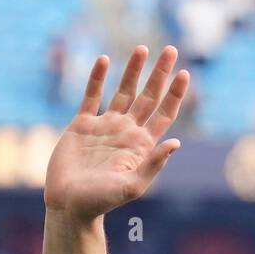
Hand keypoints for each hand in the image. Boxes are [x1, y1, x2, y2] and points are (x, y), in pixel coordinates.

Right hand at [44, 45, 189, 220]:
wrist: (69, 205)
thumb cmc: (101, 202)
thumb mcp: (132, 186)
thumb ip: (154, 165)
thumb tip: (176, 143)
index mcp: (141, 146)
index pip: (163, 114)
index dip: (174, 94)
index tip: (185, 73)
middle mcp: (126, 132)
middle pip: (147, 97)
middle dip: (159, 74)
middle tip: (171, 49)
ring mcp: (104, 126)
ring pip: (123, 91)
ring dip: (133, 70)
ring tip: (142, 48)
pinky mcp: (82, 124)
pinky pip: (91, 95)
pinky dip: (97, 78)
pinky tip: (104, 60)